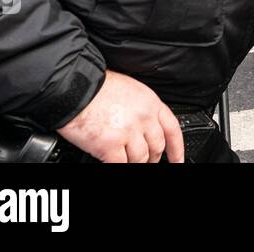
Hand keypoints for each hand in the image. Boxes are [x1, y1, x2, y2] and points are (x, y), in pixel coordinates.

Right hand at [56, 70, 183, 162]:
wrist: (76, 87)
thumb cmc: (99, 87)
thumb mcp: (132, 91)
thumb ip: (143, 109)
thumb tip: (147, 127)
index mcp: (151, 103)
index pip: (172, 130)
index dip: (177, 150)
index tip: (177, 161)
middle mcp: (143, 118)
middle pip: (157, 147)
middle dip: (153, 159)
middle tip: (147, 163)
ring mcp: (128, 132)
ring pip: (140, 159)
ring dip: (136, 164)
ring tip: (129, 163)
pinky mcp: (110, 144)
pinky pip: (121, 165)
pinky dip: (119, 167)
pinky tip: (113, 163)